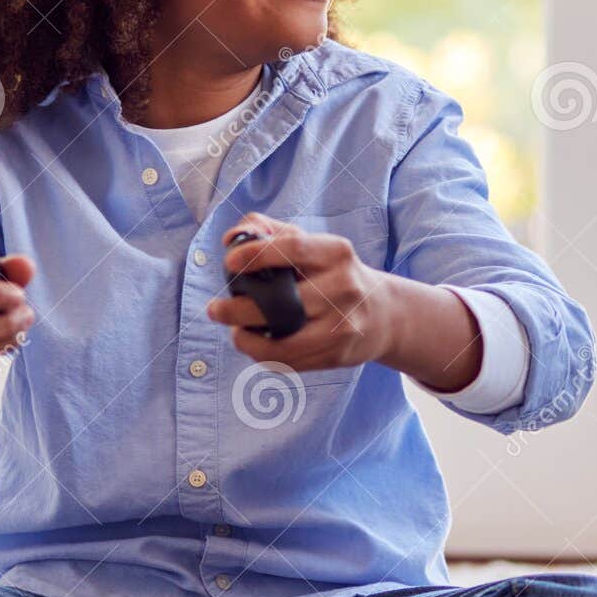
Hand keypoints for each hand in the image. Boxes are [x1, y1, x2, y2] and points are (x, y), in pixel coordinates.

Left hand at [208, 214, 397, 372]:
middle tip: (214, 309)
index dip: (257, 255)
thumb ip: (272, 234)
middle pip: (282, 303)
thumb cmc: (334, 274)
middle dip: (238, 310)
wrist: (381, 315)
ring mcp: (343, 325)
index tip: (229, 262)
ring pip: (283, 343)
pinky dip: (265, 356)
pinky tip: (256, 346)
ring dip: (248, 341)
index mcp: (336, 253)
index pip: (294, 248)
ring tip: (235, 332)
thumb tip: (232, 237)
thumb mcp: (313, 246)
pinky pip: (291, 362)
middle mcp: (344, 288)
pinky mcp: (338, 354)